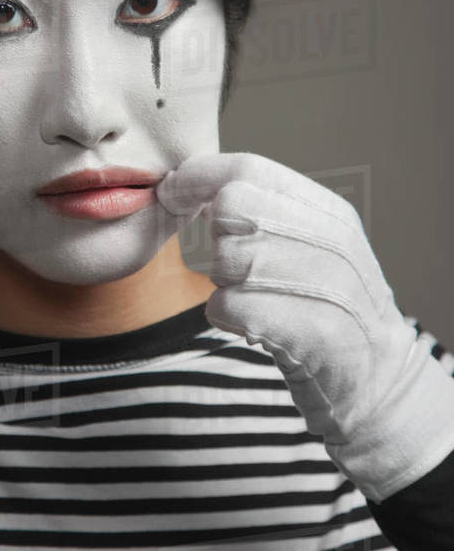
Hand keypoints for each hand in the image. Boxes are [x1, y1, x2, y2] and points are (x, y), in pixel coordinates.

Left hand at [156, 151, 453, 501]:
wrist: (378, 380)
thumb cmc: (324, 309)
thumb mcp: (313, 247)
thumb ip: (267, 211)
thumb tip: (190, 184)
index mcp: (329, 213)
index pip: (249, 169)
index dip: (197, 177)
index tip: (172, 192)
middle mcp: (332, 241)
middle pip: (234, 208)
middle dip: (218, 238)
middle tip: (236, 269)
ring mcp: (326, 284)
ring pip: (228, 259)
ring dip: (225, 285)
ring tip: (257, 302)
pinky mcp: (312, 330)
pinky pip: (229, 305)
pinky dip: (227, 318)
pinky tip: (254, 327)